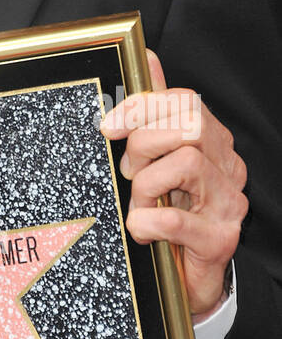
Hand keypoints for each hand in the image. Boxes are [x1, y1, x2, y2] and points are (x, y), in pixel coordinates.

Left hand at [100, 50, 247, 317]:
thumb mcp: (156, 158)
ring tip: (139, 204)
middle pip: (188, 127)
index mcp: (214, 142)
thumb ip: (155, 109)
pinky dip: (147, 222)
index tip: (109, 126)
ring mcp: (229, 204)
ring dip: (146, 184)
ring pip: (186, 163)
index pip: (186, 102)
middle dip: (144, 144)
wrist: (185, 281)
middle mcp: (229, 167)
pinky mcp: (220, 239)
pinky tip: (142, 230)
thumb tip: (149, 57)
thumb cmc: (168, 213)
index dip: (141, 107)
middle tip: (129, 171)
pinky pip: (176, 218)